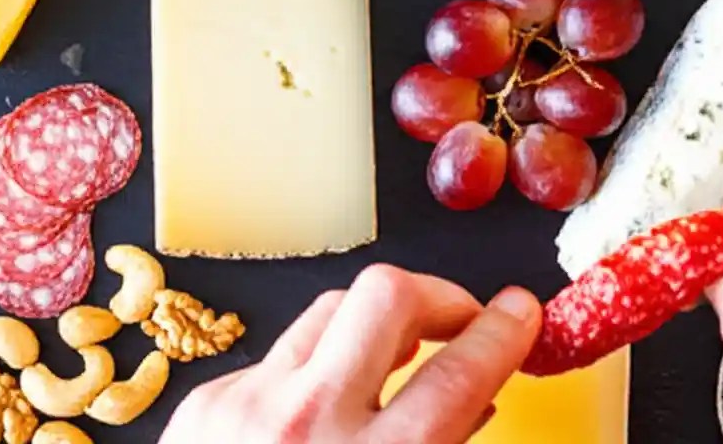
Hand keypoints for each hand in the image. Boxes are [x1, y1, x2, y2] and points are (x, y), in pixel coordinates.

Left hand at [160, 265, 541, 443]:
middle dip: (437, 295)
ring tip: (392, 361)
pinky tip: (315, 415)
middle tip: (455, 319)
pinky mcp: (204, 403)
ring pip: (330, 309)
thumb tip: (476, 403)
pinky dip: (310, 373)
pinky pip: (279, 357)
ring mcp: (246, 406)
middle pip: (387, 297)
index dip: (501, 333)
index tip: (518, 312)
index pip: (457, 375)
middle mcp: (306, 427)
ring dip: (373, 327)